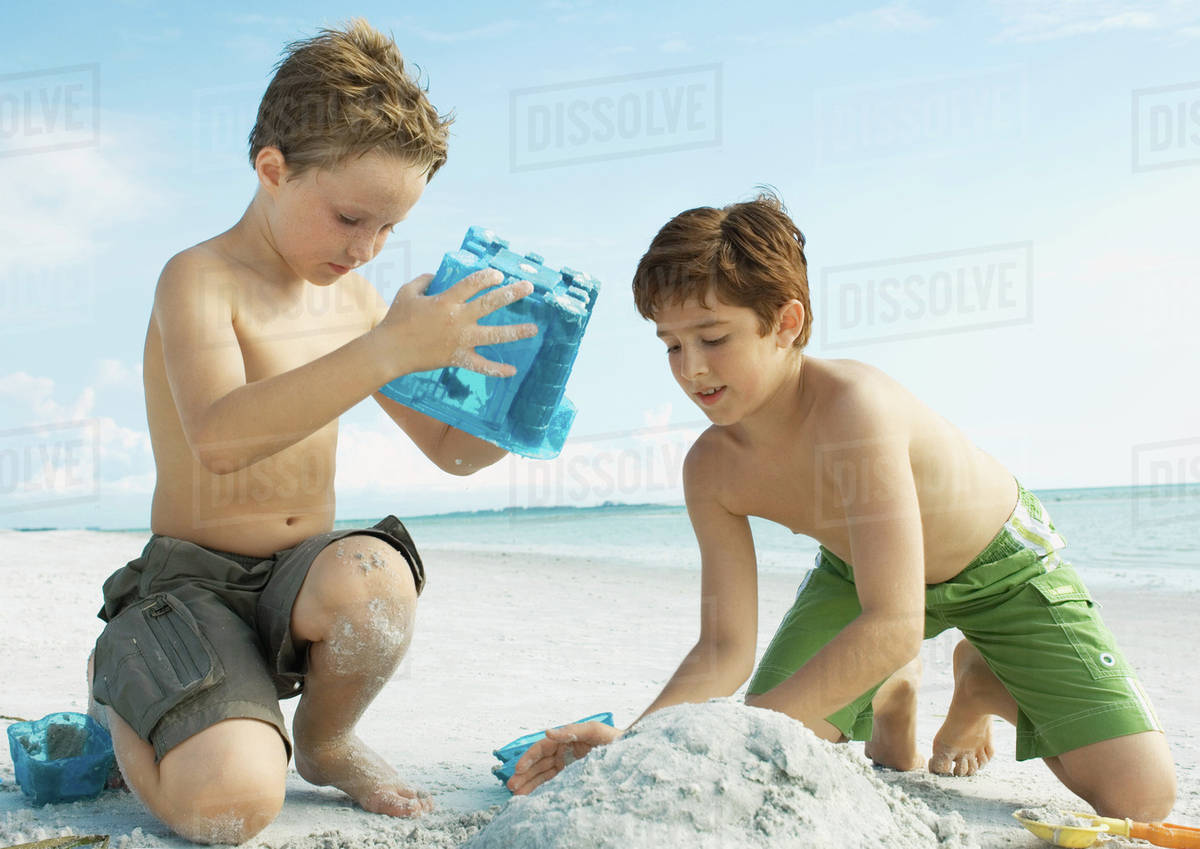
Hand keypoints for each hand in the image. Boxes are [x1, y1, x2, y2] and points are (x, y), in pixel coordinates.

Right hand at [377, 269, 537, 377]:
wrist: (390, 351)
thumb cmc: (396, 320)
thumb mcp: (408, 292)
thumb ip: (424, 280)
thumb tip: (436, 276)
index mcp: (446, 300)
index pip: (473, 283)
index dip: (487, 276)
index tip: (498, 275)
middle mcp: (458, 318)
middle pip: (490, 303)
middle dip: (511, 294)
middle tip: (528, 288)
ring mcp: (460, 340)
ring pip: (494, 335)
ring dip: (516, 332)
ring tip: (534, 329)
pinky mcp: (457, 358)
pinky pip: (481, 365)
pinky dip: (496, 369)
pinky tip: (513, 370)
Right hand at [506, 721, 622, 795]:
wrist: (632, 752)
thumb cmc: (615, 738)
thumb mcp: (595, 730)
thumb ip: (572, 730)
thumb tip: (548, 732)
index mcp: (566, 738)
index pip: (542, 748)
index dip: (529, 758)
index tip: (519, 769)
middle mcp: (564, 750)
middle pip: (539, 763)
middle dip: (525, 774)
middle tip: (511, 786)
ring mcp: (568, 763)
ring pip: (544, 774)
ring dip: (529, 783)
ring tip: (515, 794)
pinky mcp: (573, 775)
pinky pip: (553, 782)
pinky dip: (541, 788)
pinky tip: (530, 796)